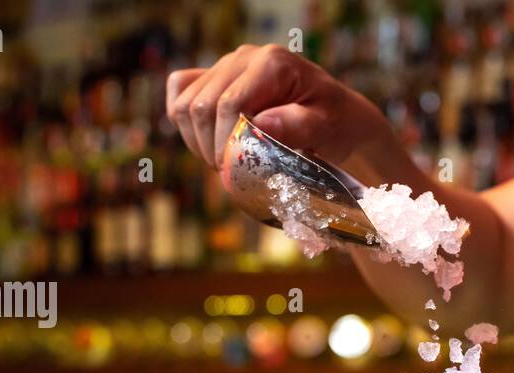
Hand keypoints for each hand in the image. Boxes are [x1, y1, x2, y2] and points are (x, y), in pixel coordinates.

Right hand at [166, 44, 396, 175]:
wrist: (335, 116)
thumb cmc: (334, 122)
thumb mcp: (325, 126)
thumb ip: (297, 125)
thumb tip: (262, 125)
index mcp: (272, 63)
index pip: (228, 105)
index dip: (227, 143)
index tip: (236, 172)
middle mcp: (243, 58)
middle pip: (201, 106)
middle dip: (211, 147)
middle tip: (230, 173)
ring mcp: (225, 66)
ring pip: (184, 103)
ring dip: (197, 140)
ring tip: (223, 162)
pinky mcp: (213, 77)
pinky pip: (179, 90)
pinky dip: (185, 122)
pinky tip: (208, 142)